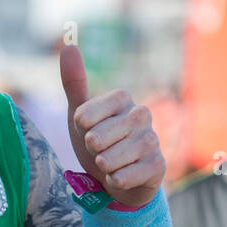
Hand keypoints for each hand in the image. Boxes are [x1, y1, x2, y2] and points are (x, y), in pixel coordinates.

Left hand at [60, 44, 165, 208]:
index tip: (90, 132)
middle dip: (91, 152)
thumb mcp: (81, 116)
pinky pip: (123, 176)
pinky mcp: (157, 165)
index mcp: (122, 98)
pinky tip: (119, 177)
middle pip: (95, 139)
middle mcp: (141, 114)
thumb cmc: (100, 144)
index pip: (83, 116)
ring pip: (108, 159)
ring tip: (111, 164)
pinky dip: (114, 180)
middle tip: (102, 151)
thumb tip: (69, 46)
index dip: (81, 131)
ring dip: (102, 167)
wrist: (119, 180)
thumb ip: (74, 83)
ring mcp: (152, 140)